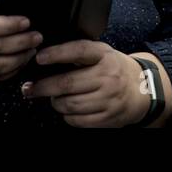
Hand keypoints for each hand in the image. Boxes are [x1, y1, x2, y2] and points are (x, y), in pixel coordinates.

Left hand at [20, 40, 153, 126]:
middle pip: (67, 83)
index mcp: (104, 55)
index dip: (56, 53)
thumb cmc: (114, 69)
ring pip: (69, 104)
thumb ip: (79, 53)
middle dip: (43, 87)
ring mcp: (108, 99)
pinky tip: (66, 110)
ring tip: (51, 98)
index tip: (39, 58)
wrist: (142, 90)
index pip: (78, 50)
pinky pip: (77, 120)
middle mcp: (107, 76)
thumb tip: (46, 57)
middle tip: (29, 88)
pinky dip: (67, 116)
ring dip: (54, 103)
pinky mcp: (107, 117)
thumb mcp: (101, 53)